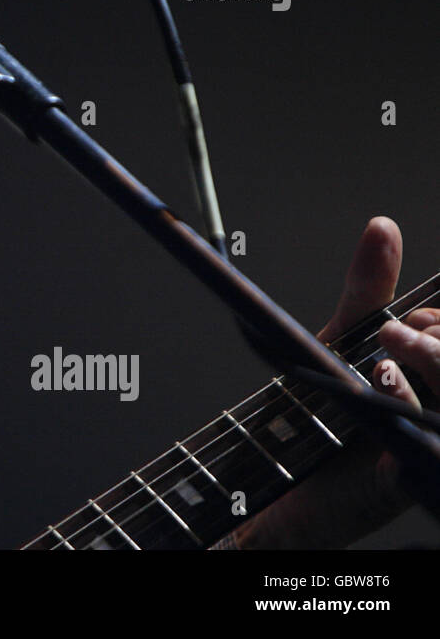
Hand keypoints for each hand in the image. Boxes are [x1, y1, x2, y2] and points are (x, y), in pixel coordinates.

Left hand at [230, 216, 439, 548]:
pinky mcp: (414, 473)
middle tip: (403, 334)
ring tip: (389, 353)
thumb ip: (368, 290)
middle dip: (439, 341)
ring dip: (433, 362)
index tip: (412, 320)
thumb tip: (384, 225)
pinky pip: (429, 436)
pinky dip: (410, 402)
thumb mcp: (341, 341)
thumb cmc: (318, 410)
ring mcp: (429, 438)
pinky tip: (385, 384)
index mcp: (433, 372)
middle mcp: (433, 404)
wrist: (277, 478)